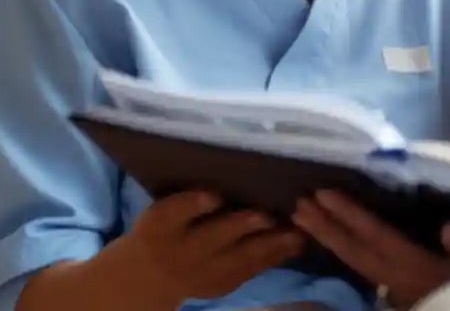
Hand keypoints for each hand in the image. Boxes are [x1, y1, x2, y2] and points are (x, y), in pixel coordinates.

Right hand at [107, 191, 306, 306]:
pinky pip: (251, 270)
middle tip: (267, 214)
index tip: (214, 195)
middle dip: (240, 226)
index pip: (174, 211)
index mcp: (160, 224)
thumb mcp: (164, 208)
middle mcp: (180, 251)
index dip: (193, 204)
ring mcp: (203, 274)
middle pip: (212, 237)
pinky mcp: (222, 285)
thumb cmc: (166, 226)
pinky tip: (296, 241)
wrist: (153, 274)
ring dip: (269, 243)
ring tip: (296, 229)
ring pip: (239, 257)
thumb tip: (231, 164)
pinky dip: (274, 256)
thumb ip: (189, 194)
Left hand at [292, 190, 449, 309]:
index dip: (350, 216)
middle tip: (297, 206)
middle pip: (358, 255)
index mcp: (423, 271)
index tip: (321, 193)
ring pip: (359, 265)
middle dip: (327, 229)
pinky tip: (343, 243)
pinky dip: (349, 252)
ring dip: (332, 241)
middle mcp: (404, 284)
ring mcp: (403, 292)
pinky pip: (369, 271)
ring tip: (306, 220)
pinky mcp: (408, 294)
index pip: (379, 239)